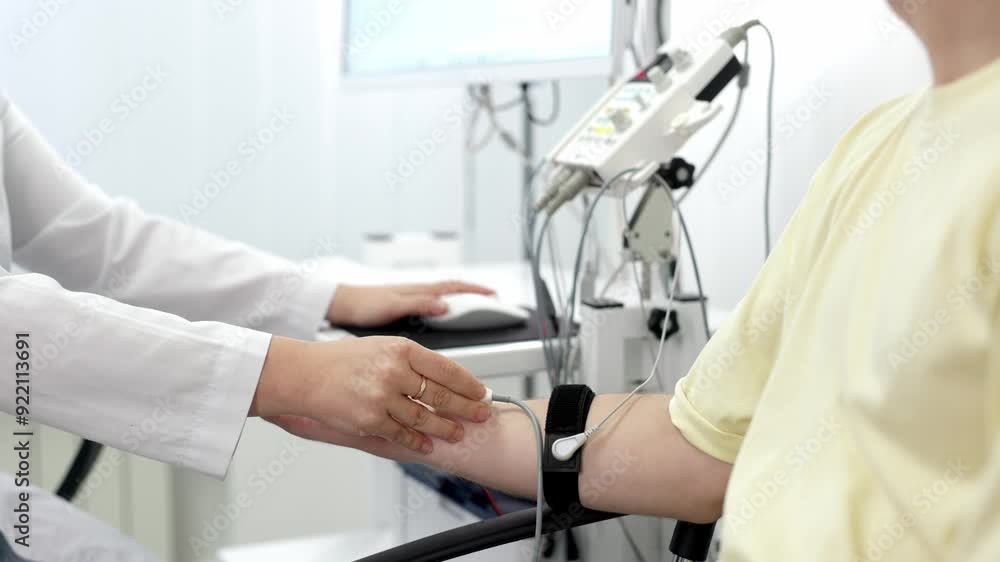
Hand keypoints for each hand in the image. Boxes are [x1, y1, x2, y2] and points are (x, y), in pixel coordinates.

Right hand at [250, 336, 490, 453]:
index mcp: (401, 349)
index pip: (447, 368)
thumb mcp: (382, 347)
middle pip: (441, 395)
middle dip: (467, 408)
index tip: (481, 393)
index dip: (468, 384)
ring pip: (425, 418)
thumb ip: (412, 361)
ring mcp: (382, 398)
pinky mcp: (370, 420)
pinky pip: (402, 435)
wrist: (303, 374)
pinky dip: (418, 441)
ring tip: (458, 432)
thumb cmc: (342, 360)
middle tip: (482, 414)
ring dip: (446, 428)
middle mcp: (394, 372)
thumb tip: (444, 379)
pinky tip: (428, 444)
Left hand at [326, 281, 494, 327]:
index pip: (456, 287)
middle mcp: (419, 293)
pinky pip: (434, 307)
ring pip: (446, 299)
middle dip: (475, 295)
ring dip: (463, 302)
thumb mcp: (393, 306)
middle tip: (495, 303)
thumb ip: (420, 304)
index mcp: (420, 291)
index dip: (476, 291)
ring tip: (478, 310)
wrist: (342, 306)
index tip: (495, 295)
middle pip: (455, 292)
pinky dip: (447, 310)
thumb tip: (445, 305)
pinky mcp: (406, 309)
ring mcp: (413, 300)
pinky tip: (448, 320)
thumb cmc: (364, 304)